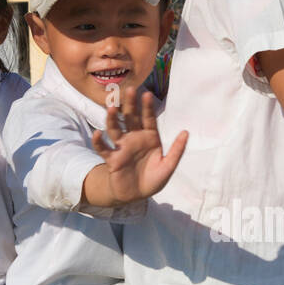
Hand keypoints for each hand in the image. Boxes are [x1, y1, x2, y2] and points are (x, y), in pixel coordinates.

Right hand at [90, 87, 188, 203]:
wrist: (138, 194)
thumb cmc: (153, 179)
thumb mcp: (168, 166)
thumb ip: (176, 150)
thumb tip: (186, 132)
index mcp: (150, 137)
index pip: (148, 119)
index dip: (147, 107)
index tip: (147, 94)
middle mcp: (134, 138)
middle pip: (131, 118)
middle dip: (130, 105)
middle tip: (129, 90)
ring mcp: (122, 147)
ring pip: (115, 129)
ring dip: (112, 119)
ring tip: (111, 108)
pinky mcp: (112, 158)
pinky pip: (103, 148)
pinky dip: (99, 141)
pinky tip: (98, 134)